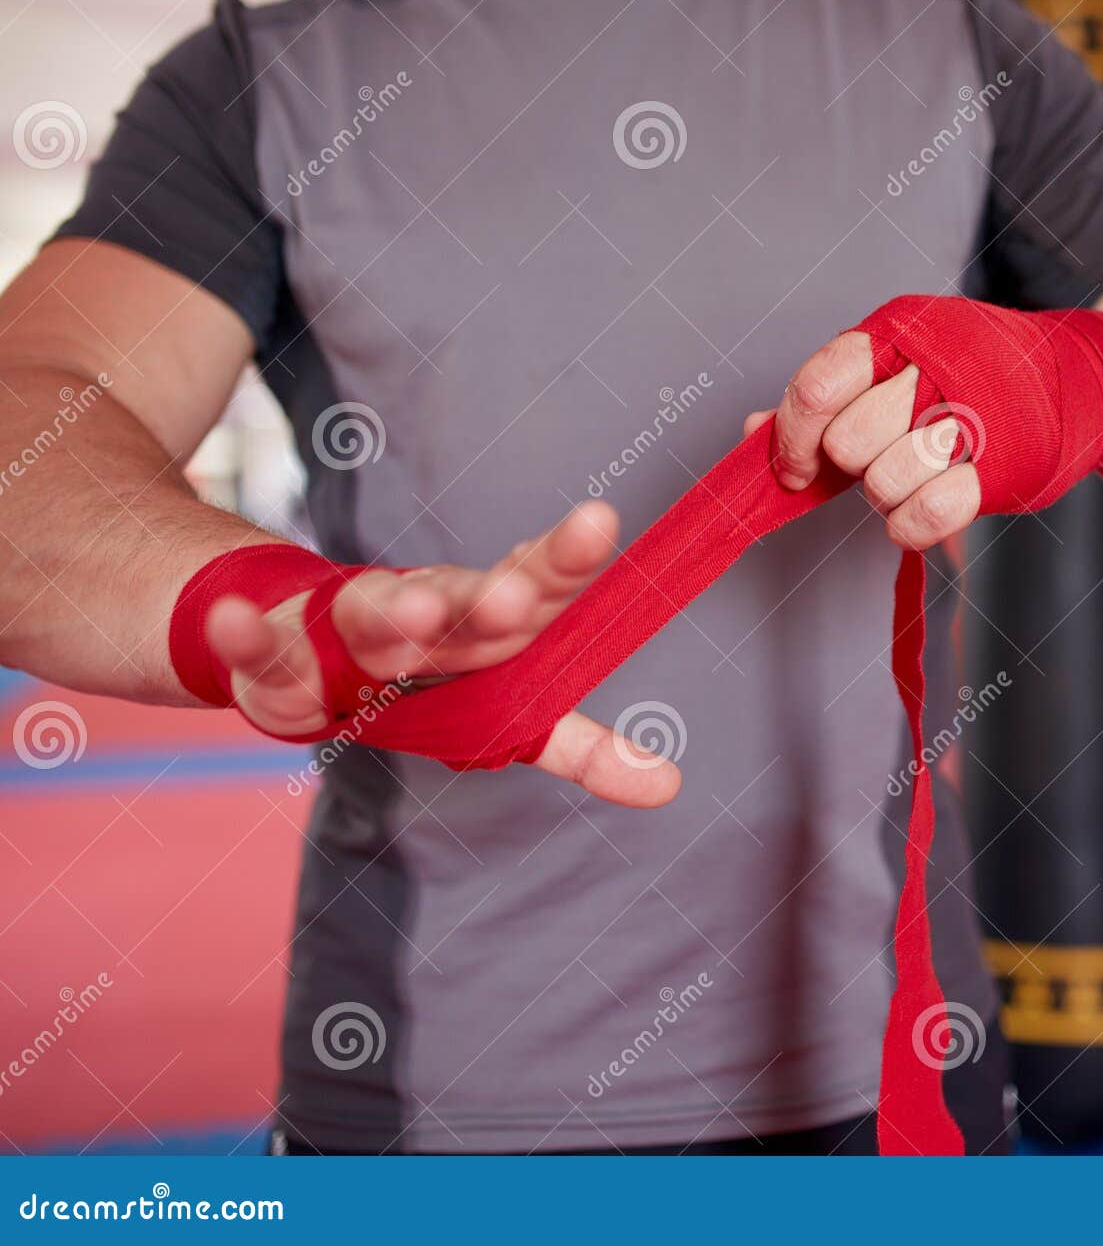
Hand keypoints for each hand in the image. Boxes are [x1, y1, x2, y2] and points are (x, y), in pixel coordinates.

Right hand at [204, 502, 679, 806]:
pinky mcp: (270, 654)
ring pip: (371, 615)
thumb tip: (667, 785)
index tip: (601, 522)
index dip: (564, 562)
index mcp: (481, 620)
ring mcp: (343, 624)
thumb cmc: (422, 671)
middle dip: (491, 597)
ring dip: (395, 609)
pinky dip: (242, 637)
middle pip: (463, 599)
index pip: (532, 585)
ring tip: (418, 606)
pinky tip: (229, 622)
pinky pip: (257, 650)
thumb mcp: (501, 708)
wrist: (298, 634)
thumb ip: (578, 745)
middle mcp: (421, 607)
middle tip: (524, 594)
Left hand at [747, 331, 980, 550]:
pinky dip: (911, 525)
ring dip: (886, 494)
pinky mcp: (1000, 467)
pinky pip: (925, 515)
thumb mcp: (889, 367)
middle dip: (852, 463)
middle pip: (847, 442)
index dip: (794, 439)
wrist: (1062, 381)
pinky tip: (920, 508)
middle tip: (879, 455)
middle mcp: (932, 368)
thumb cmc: (963, 376)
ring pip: (883, 482)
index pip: (817, 388)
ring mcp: (970, 417)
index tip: (796, 468)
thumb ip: (822, 399)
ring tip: (911, 476)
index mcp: (895, 334)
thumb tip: (756, 431)